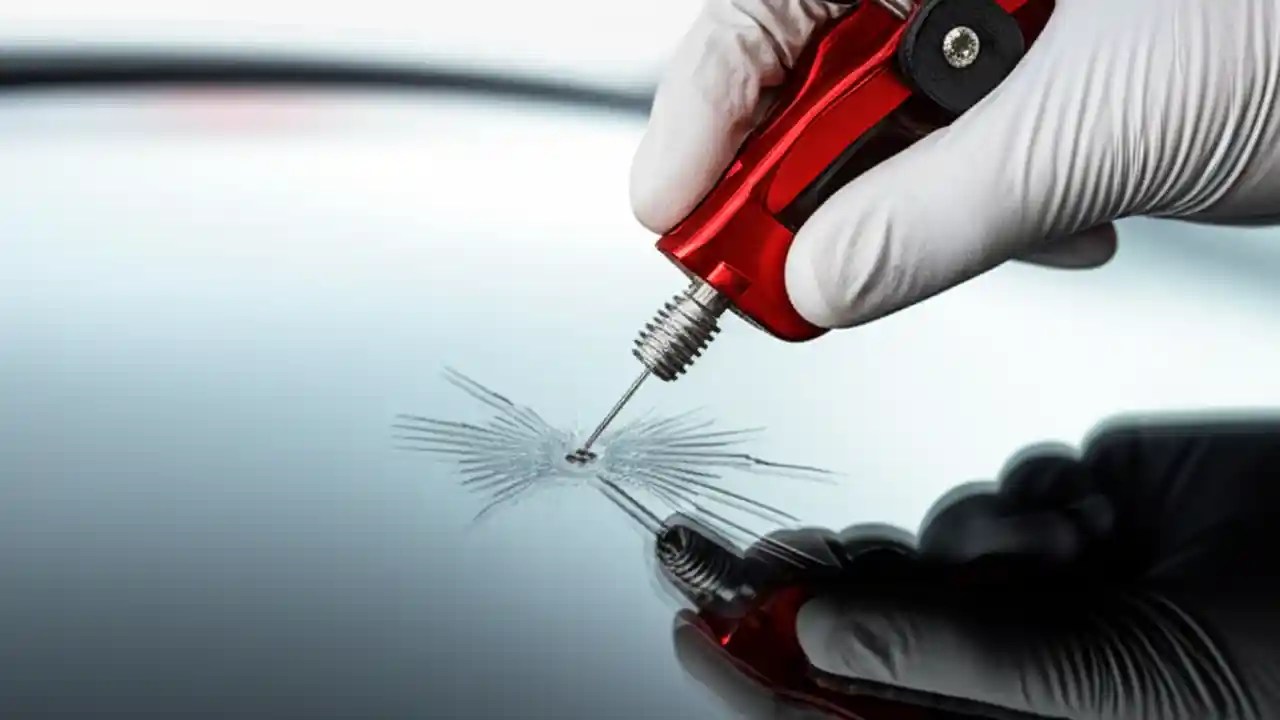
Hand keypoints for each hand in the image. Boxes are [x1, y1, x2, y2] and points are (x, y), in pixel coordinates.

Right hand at [631, 0, 1279, 327]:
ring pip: (886, 134)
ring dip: (910, 213)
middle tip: (763, 272)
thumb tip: (817, 277)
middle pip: (813, 74)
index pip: (768, 6)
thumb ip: (933, 215)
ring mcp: (1003, 27)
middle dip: (800, 184)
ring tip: (977, 242)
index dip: (704, 106)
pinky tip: (1056, 224)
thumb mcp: (1095, 127)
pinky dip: (985, 216)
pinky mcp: (1043, 88)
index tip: (671, 210)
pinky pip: (961, 160)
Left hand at [667, 415, 1279, 718]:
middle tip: (785, 552)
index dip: (757, 675)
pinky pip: (987, 495)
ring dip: (975, 539)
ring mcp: (1022, 595)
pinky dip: (1027, 497)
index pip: (834, 714)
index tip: (694, 622)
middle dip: (839, 588)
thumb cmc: (1272, 669)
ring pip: (919, 551)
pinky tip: (1102, 517)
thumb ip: (948, 659)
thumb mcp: (1106, 685)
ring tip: (1074, 549)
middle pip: (860, 627)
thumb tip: (814, 640)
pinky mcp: (1055, 523)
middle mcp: (992, 669)